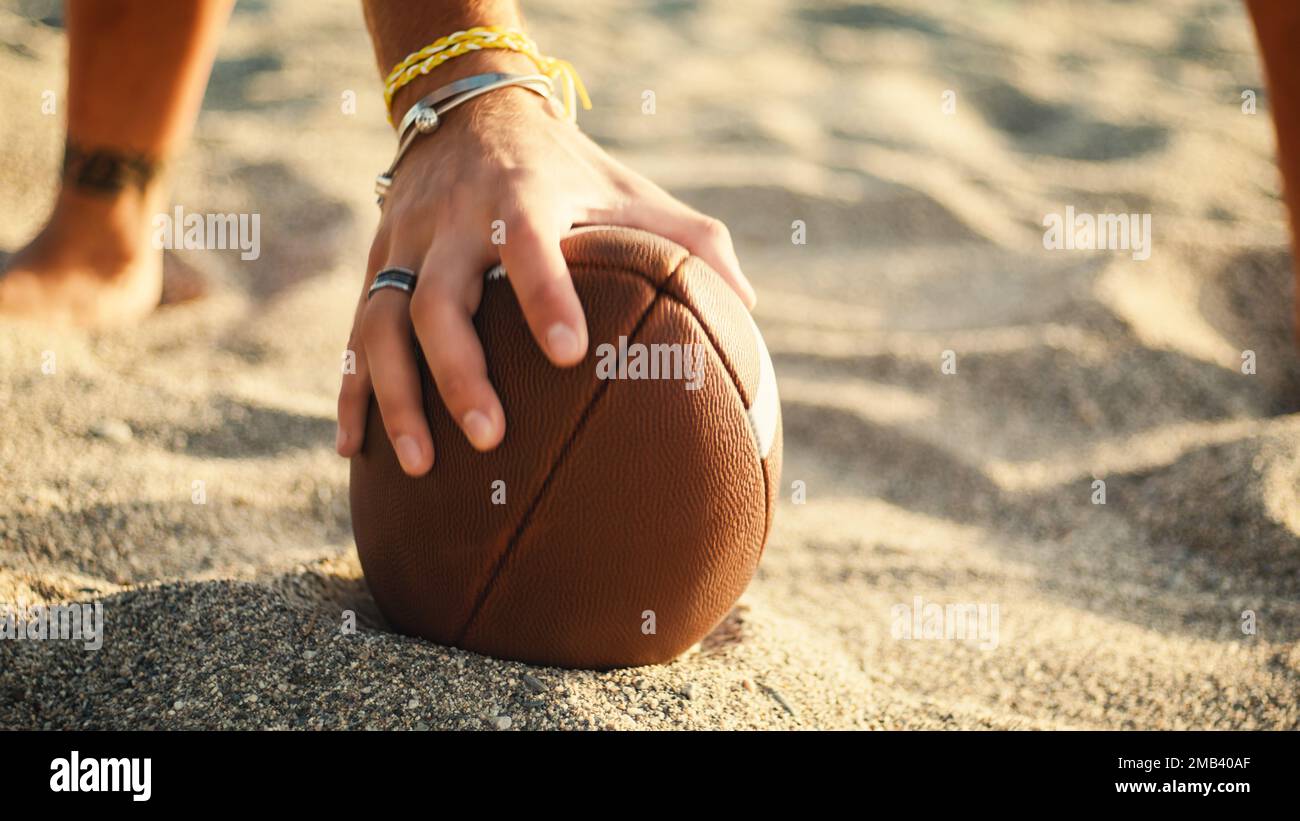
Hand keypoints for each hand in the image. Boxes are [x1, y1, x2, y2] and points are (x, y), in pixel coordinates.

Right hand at [336, 66, 755, 475]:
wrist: (469, 111)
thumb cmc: (568, 168)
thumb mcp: (628, 188)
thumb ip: (689, 240)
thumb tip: (750, 307)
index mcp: (520, 195)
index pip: (527, 244)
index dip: (544, 294)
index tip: (570, 353)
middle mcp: (452, 221)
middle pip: (437, 299)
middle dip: (459, 371)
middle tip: (492, 436)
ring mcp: (403, 244)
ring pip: (381, 322)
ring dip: (397, 394)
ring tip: (422, 464)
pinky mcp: (374, 265)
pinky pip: (354, 332)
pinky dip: (353, 391)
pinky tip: (357, 450)